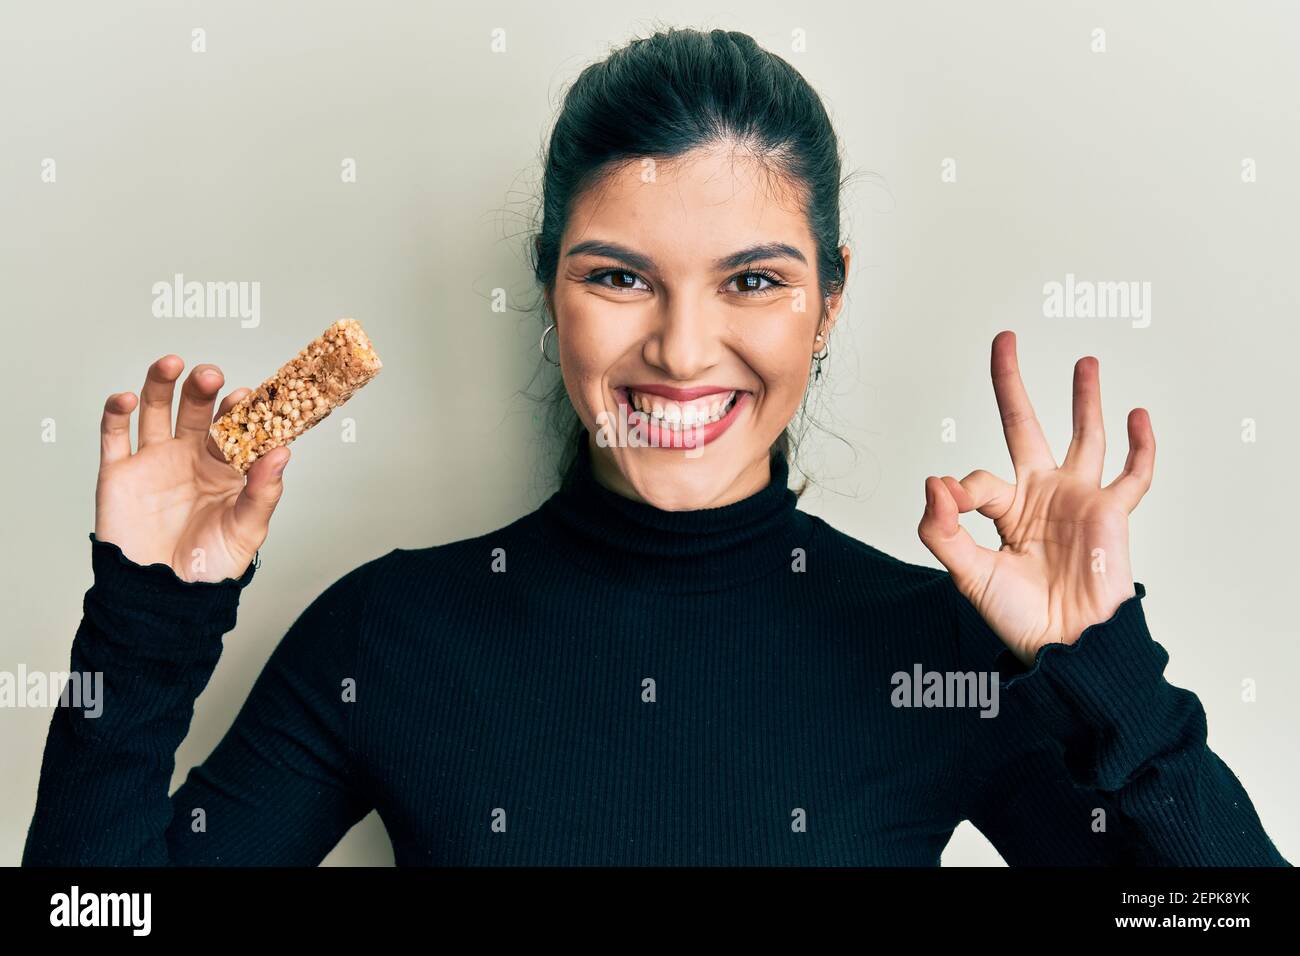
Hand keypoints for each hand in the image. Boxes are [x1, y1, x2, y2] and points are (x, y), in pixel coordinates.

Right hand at [95, 355, 290, 582]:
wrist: (164, 597)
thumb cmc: (210, 567)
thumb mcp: (246, 531)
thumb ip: (263, 492)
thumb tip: (283, 452)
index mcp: (225, 466)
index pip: (235, 427)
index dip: (241, 409)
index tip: (249, 396)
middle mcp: (190, 456)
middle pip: (195, 408)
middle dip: (202, 388)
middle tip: (210, 376)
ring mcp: (154, 460)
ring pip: (154, 408)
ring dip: (161, 383)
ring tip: (173, 365)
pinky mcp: (119, 473)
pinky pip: (114, 435)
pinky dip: (116, 412)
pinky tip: (125, 398)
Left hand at [917, 331, 1154, 666]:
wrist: (1067, 646)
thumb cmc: (1019, 618)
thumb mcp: (968, 573)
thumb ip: (943, 530)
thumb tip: (933, 481)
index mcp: (1003, 511)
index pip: (977, 481)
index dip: (959, 488)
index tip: (950, 501)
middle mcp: (1040, 497)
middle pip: (1024, 427)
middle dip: (1012, 385)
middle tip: (1005, 341)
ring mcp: (1078, 500)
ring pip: (1085, 437)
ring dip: (1085, 399)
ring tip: (1085, 362)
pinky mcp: (1112, 512)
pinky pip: (1133, 474)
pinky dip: (1140, 446)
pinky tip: (1137, 415)